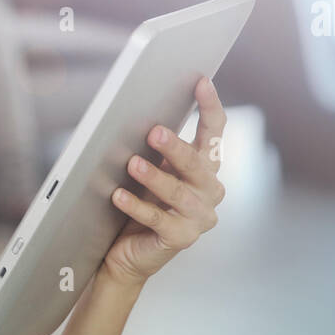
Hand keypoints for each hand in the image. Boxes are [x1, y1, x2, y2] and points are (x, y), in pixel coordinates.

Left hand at [101, 76, 226, 287]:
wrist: (127, 252)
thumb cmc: (139, 204)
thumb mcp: (151, 170)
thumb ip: (156, 148)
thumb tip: (141, 115)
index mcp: (205, 168)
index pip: (214, 133)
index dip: (210, 106)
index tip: (201, 81)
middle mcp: (209, 190)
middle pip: (196, 163)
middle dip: (175, 147)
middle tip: (154, 132)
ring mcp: (199, 216)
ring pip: (178, 192)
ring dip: (154, 177)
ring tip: (132, 163)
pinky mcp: (182, 238)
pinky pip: (158, 219)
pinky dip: (137, 207)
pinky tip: (119, 195)